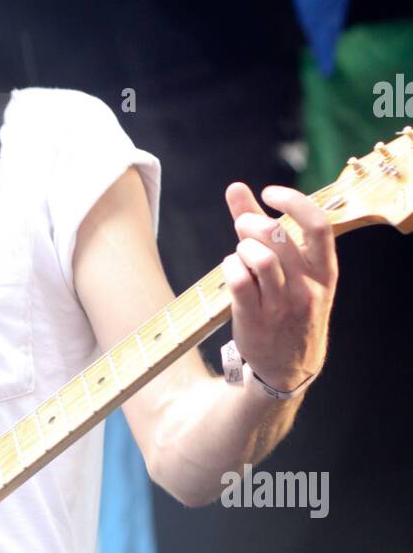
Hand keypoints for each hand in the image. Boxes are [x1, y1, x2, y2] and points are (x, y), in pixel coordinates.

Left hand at [221, 182, 337, 391]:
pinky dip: (229, 266)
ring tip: (241, 254)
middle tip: (243, 226)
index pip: (318, 225)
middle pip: (276, 236)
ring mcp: (282, 305)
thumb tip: (235, 187)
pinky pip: (238, 280)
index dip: (292, 201)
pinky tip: (232, 269)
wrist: (290, 365)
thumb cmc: (290, 305)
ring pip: (258, 258)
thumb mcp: (293, 270)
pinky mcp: (256, 319)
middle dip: (250, 222)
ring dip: (241, 247)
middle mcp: (307, 287)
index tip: (269, 193)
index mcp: (324, 271)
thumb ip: (264, 226)